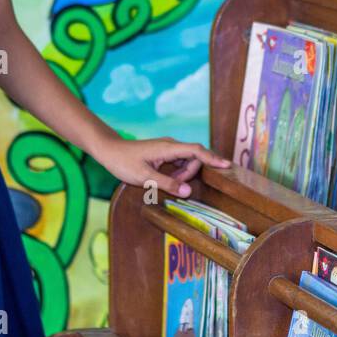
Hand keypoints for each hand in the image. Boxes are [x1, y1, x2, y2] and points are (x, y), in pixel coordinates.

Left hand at [93, 135, 230, 198]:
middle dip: (190, 173)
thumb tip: (188, 190)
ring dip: (183, 174)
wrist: (109, 151)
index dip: (212, 158)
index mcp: (168, 148)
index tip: (227, 166)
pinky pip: (179, 163)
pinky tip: (167, 181)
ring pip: (187, 161)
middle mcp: (171, 146)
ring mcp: (167, 149)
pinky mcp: (164, 154)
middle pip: (194, 157)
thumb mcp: (144, 177)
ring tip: (165, 183)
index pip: (196, 151)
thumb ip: (167, 184)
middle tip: (174, 185)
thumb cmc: (123, 162)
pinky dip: (177, 173)